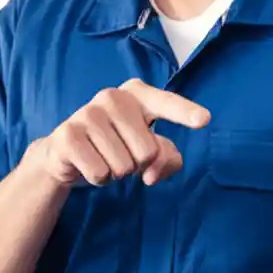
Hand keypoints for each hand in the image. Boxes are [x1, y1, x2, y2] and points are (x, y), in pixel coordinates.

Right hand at [33, 78, 210, 186]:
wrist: (68, 152)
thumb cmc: (118, 144)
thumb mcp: (149, 149)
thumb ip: (167, 159)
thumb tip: (151, 174)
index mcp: (138, 94)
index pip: (166, 103)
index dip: (185, 113)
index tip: (204, 120)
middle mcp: (113, 96)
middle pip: (147, 152)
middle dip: (137, 164)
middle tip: (121, 153)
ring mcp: (87, 113)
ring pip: (122, 167)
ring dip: (116, 172)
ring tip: (104, 157)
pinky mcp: (68, 135)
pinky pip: (100, 173)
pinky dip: (98, 178)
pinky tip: (88, 163)